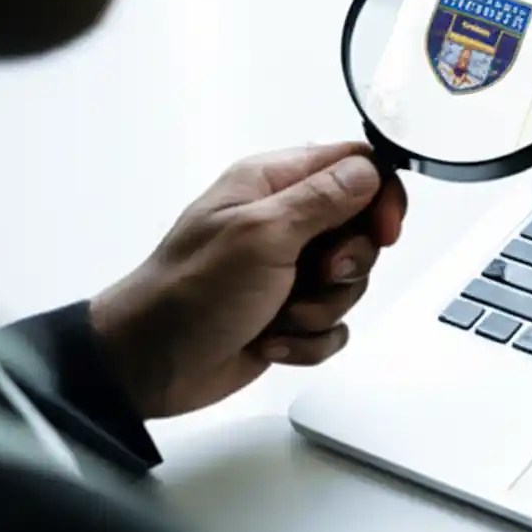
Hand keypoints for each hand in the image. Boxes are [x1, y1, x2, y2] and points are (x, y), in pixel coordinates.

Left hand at [89, 142, 406, 418]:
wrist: (147, 364)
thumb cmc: (188, 293)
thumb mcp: (261, 234)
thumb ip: (322, 199)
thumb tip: (369, 170)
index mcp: (272, 184)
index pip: (355, 166)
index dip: (380, 197)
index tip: (384, 231)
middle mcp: (284, 221)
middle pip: (362, 230)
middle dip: (350, 264)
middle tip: (317, 275)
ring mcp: (288, 269)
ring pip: (351, 283)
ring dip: (323, 308)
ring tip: (280, 313)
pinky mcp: (290, 313)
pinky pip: (334, 325)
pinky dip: (310, 340)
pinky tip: (271, 339)